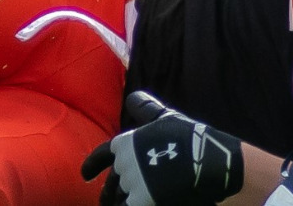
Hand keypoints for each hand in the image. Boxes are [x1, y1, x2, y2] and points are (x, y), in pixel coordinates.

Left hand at [80, 92, 242, 205]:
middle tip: (107, 201)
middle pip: (113, 183)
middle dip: (110, 193)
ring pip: (120, 199)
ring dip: (120, 202)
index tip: (86, 176)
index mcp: (124, 143)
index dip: (91, 167)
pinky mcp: (141, 200)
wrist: (207, 159)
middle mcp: (123, 164)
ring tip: (120, 205)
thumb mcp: (164, 117)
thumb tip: (131, 98)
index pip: (100, 156)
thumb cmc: (187, 138)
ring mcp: (131, 183)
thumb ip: (145, 108)